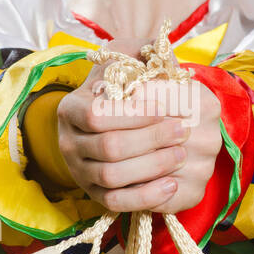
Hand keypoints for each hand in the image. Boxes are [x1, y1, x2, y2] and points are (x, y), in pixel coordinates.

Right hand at [56, 42, 222, 214]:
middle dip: (151, 139)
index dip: (134, 114)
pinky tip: (172, 185)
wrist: (104, 123)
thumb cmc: (120, 90)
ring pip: (112, 177)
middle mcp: (69, 142)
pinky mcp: (95, 194)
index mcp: (71, 108)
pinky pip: (117, 203)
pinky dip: (145, 197)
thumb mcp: (124, 63)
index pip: (97, 114)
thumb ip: (142, 51)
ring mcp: (80, 172)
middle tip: (184, 131)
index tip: (165, 108)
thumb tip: (162, 53)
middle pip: (108, 147)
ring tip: (181, 155)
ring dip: (151, 166)